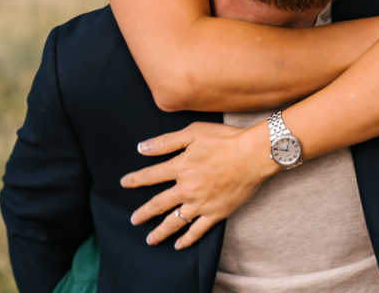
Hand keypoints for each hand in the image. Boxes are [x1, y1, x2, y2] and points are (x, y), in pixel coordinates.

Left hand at [121, 121, 271, 247]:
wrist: (253, 155)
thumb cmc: (225, 139)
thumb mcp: (193, 132)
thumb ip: (165, 142)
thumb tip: (141, 148)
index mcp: (180, 166)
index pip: (151, 176)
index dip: (136, 179)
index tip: (124, 183)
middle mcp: (186, 188)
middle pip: (159, 204)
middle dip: (144, 213)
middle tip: (133, 220)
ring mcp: (200, 204)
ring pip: (174, 222)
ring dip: (160, 232)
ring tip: (150, 240)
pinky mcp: (215, 214)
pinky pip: (197, 231)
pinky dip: (186, 240)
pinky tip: (179, 245)